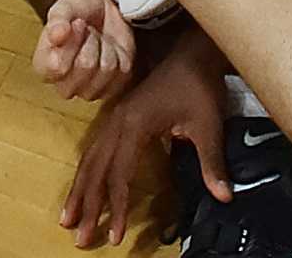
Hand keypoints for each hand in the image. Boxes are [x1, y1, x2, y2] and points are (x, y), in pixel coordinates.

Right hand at [33, 0, 135, 102]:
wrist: (103, 9)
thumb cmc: (78, 10)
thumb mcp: (65, 6)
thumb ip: (58, 20)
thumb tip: (57, 35)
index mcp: (44, 67)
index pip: (57, 66)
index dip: (72, 41)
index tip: (77, 23)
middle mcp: (64, 84)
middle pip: (85, 66)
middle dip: (90, 40)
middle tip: (87, 30)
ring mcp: (89, 89)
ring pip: (107, 69)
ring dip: (105, 46)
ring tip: (98, 38)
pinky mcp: (113, 88)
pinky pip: (123, 72)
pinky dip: (119, 54)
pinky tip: (109, 48)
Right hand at [61, 29, 231, 248]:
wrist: (192, 54)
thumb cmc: (199, 88)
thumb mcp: (208, 126)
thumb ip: (211, 163)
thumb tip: (223, 197)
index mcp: (134, 125)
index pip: (119, 173)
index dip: (116, 206)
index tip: (115, 236)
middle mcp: (117, 121)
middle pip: (96, 169)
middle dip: (87, 204)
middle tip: (78, 238)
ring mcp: (114, 118)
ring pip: (90, 158)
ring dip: (79, 189)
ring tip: (68, 219)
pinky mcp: (118, 117)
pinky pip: (95, 148)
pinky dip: (87, 172)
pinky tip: (83, 187)